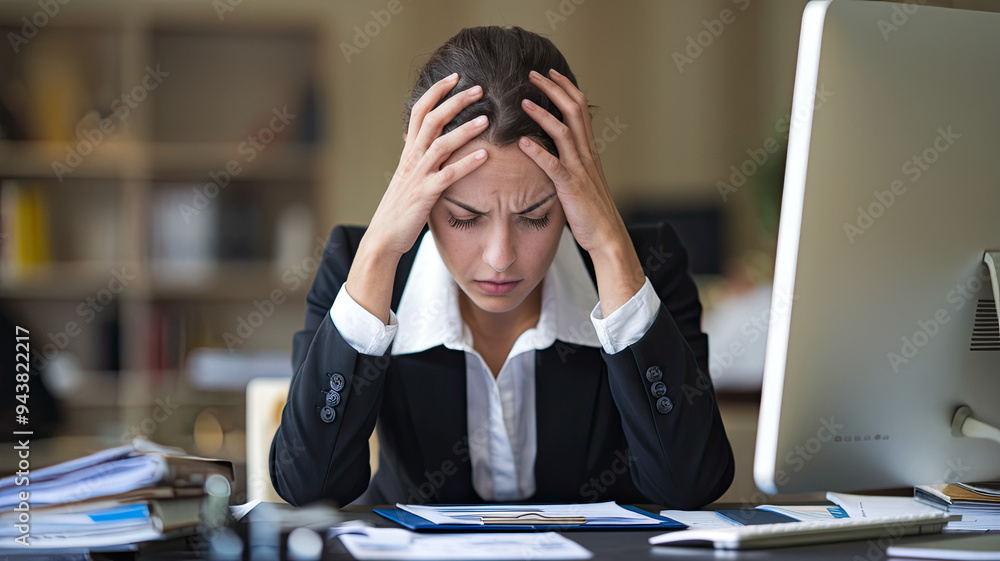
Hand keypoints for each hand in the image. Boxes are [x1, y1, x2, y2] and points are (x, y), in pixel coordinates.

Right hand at [346, 73, 488, 322]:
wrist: (383, 238)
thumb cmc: (399, 210)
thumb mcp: (406, 178)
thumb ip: (415, 158)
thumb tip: (417, 140)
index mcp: (408, 152)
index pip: (419, 112)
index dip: (436, 92)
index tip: (454, 77)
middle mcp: (411, 158)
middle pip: (432, 120)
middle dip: (455, 101)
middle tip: (478, 88)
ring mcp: (418, 176)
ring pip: (441, 143)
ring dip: (465, 129)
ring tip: (487, 118)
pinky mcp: (426, 194)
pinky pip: (448, 174)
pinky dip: (467, 163)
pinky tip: (485, 155)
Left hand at [517, 69, 644, 314]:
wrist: (607, 236)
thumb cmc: (591, 211)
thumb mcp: (582, 179)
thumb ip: (571, 161)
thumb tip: (555, 147)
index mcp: (589, 150)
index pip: (579, 109)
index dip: (565, 88)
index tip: (549, 74)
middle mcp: (587, 154)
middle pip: (573, 111)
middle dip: (553, 89)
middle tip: (533, 74)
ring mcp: (580, 170)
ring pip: (564, 132)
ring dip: (542, 114)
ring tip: (523, 100)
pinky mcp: (571, 188)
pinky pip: (554, 165)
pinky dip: (538, 152)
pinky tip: (522, 143)